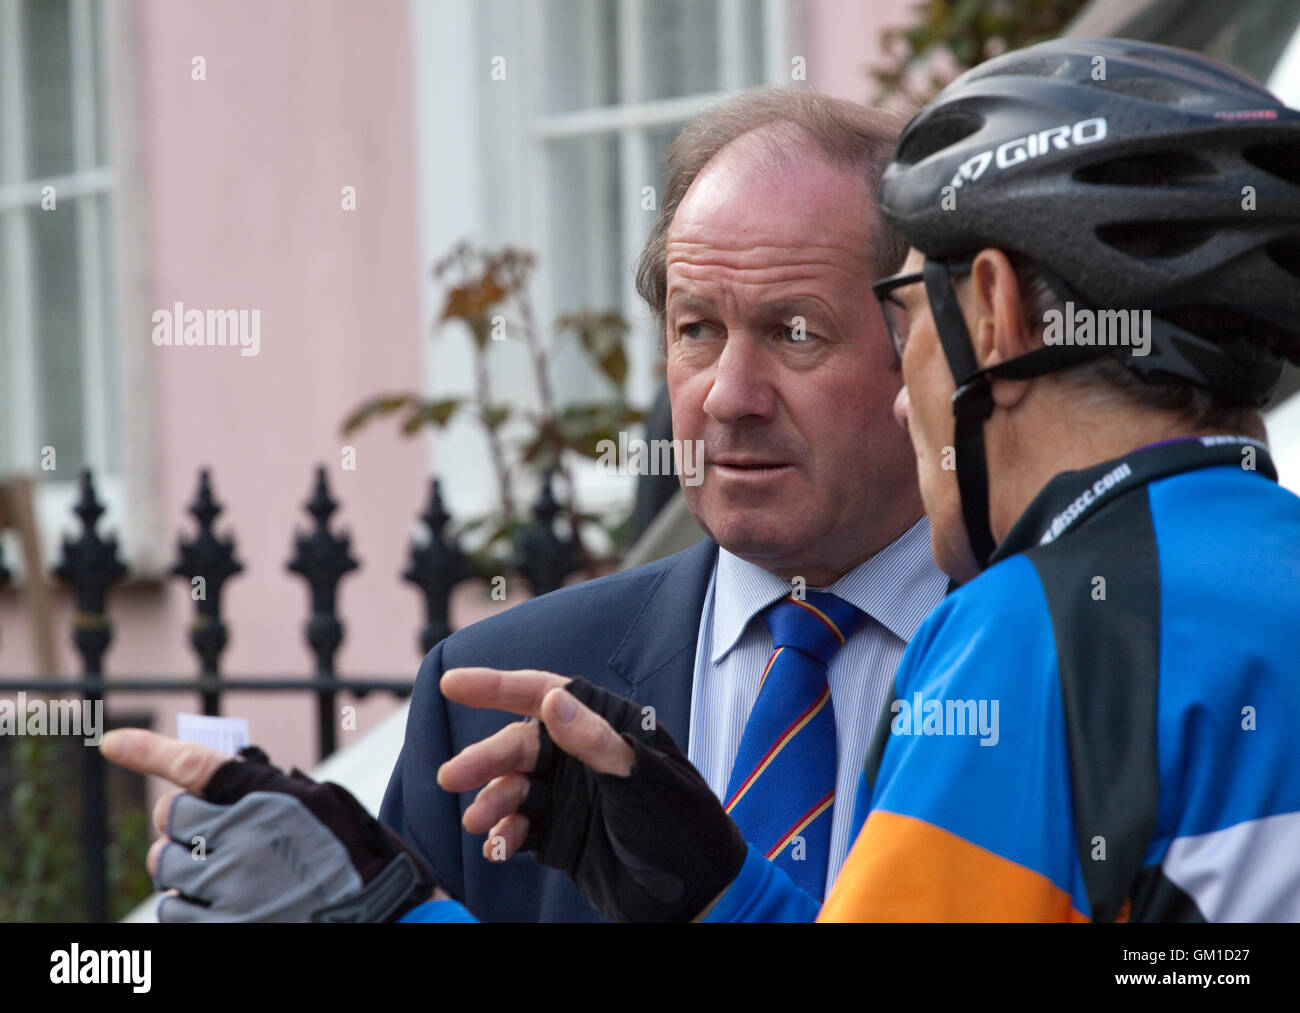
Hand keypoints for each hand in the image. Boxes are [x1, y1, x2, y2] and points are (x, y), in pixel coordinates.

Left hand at [101, 729, 437, 921]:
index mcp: (268, 797)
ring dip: (185, 872)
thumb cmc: (361, 860)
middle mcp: (240, 837)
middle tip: (213, 839)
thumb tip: (216, 781)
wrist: (387, 921)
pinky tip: (222, 908)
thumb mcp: (326, 804)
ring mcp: (229, 887)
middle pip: (170, 822)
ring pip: (167, 869)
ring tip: (227, 879)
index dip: (147, 750)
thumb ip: (270, 789)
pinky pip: (175, 914)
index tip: (113, 742)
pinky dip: (188, 909)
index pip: (191, 766)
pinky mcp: (225, 929)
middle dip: (184, 828)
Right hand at [437, 667, 746, 921]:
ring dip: (493, 800)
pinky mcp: (564, 835)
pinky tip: (498, 846)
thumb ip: (596, 742)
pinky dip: (504, 834)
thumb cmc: (681, 825)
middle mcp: (584, 757)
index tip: (452, 684)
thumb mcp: (641, 780)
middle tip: (453, 777)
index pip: (546, 694)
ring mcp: (572, 797)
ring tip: (477, 821)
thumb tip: (552, 700)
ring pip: (516, 787)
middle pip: (521, 745)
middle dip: (486, 758)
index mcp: (607, 728)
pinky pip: (521, 827)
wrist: (697, 894)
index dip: (497, 686)